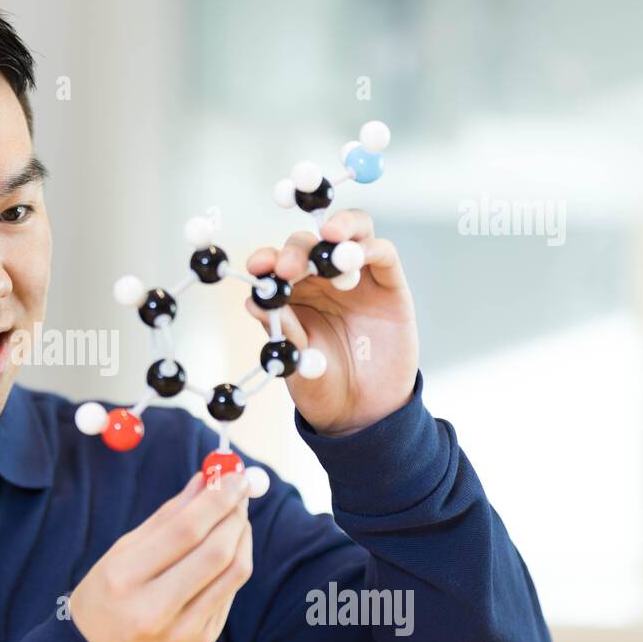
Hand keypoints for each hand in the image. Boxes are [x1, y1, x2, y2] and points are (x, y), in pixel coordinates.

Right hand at [69, 470, 252, 641]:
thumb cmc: (104, 599)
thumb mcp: (119, 554)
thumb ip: (165, 518)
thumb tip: (204, 481)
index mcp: (124, 579)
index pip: (185, 531)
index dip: (215, 499)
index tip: (232, 475)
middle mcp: (154, 609)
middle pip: (216, 552)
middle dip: (234, 513)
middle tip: (239, 490)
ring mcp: (182, 632)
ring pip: (233, 573)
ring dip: (242, 536)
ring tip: (236, 517)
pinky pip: (228, 594)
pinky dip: (233, 564)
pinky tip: (224, 551)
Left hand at [244, 208, 418, 436]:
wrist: (363, 413)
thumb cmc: (322, 385)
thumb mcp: (297, 363)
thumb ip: (283, 333)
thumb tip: (254, 301)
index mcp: (291, 295)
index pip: (275, 265)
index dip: (265, 260)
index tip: (258, 266)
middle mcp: (320, 281)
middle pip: (307, 244)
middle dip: (296, 250)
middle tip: (289, 267)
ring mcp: (356, 278)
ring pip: (349, 234)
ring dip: (338, 228)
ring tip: (329, 236)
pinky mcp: (389, 285)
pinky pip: (383, 254)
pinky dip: (370, 247)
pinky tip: (357, 255)